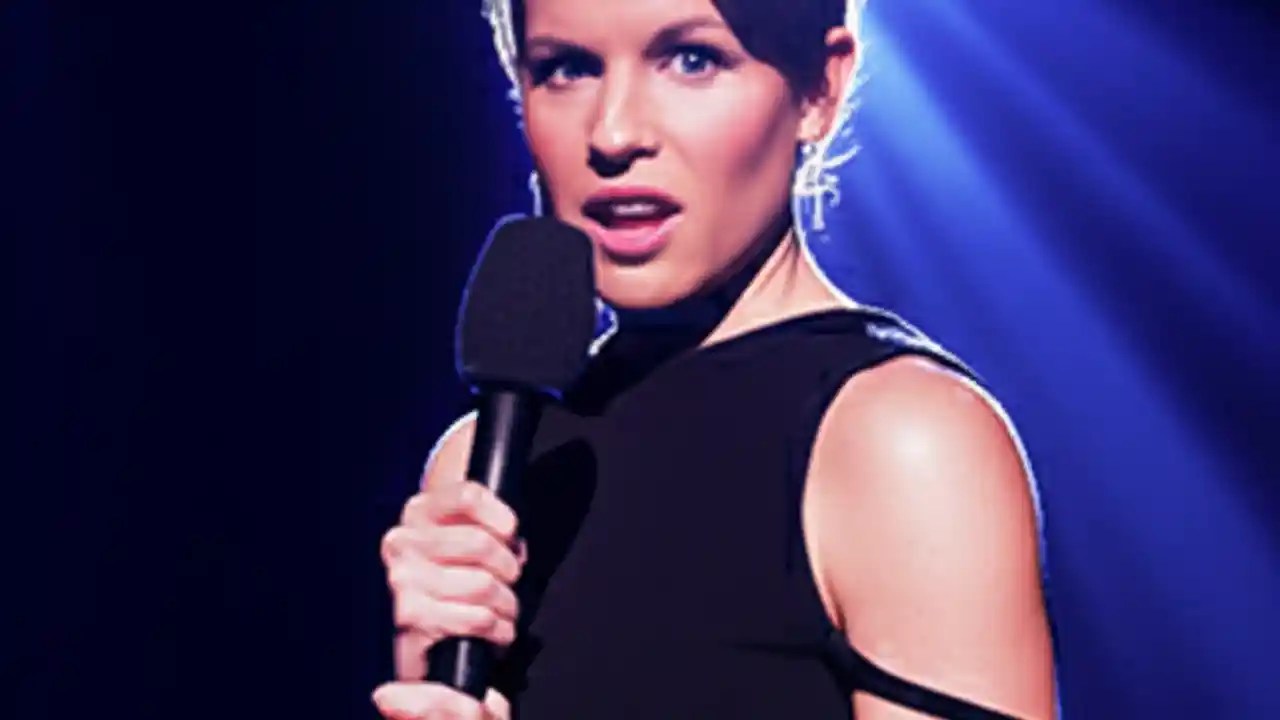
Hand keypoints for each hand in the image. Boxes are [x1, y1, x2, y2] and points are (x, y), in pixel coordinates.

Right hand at [376, 480, 525, 717]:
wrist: (414, 623)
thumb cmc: (451, 571)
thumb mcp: (464, 535)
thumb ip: (486, 528)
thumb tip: (515, 546)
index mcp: (421, 511)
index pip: (467, 496)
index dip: (499, 513)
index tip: (510, 530)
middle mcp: (405, 540)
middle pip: (480, 543)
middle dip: (508, 566)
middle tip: (510, 577)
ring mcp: (404, 578)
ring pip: (483, 584)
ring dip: (506, 601)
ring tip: (506, 606)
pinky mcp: (411, 615)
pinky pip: (476, 618)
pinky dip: (498, 627)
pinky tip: (498, 628)